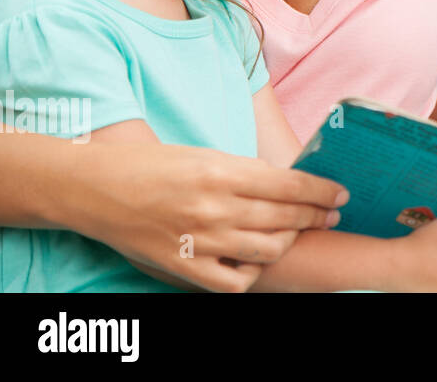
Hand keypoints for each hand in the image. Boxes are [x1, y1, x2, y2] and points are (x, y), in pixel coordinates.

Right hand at [67, 142, 346, 292]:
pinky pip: (234, 281)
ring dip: (291, 241)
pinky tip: (257, 259)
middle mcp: (215, 207)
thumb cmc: (153, 165)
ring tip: (297, 233)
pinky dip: (253, 272)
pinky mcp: (184, 267)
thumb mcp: (207, 154)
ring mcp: (200, 241)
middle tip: (330, 214)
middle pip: (285, 217)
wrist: (97, 189)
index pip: (290, 185)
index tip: (340, 193)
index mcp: (221, 172)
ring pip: (268, 250)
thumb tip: (287, 185)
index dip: (321, 191)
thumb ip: (246, 172)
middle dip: (316, 216)